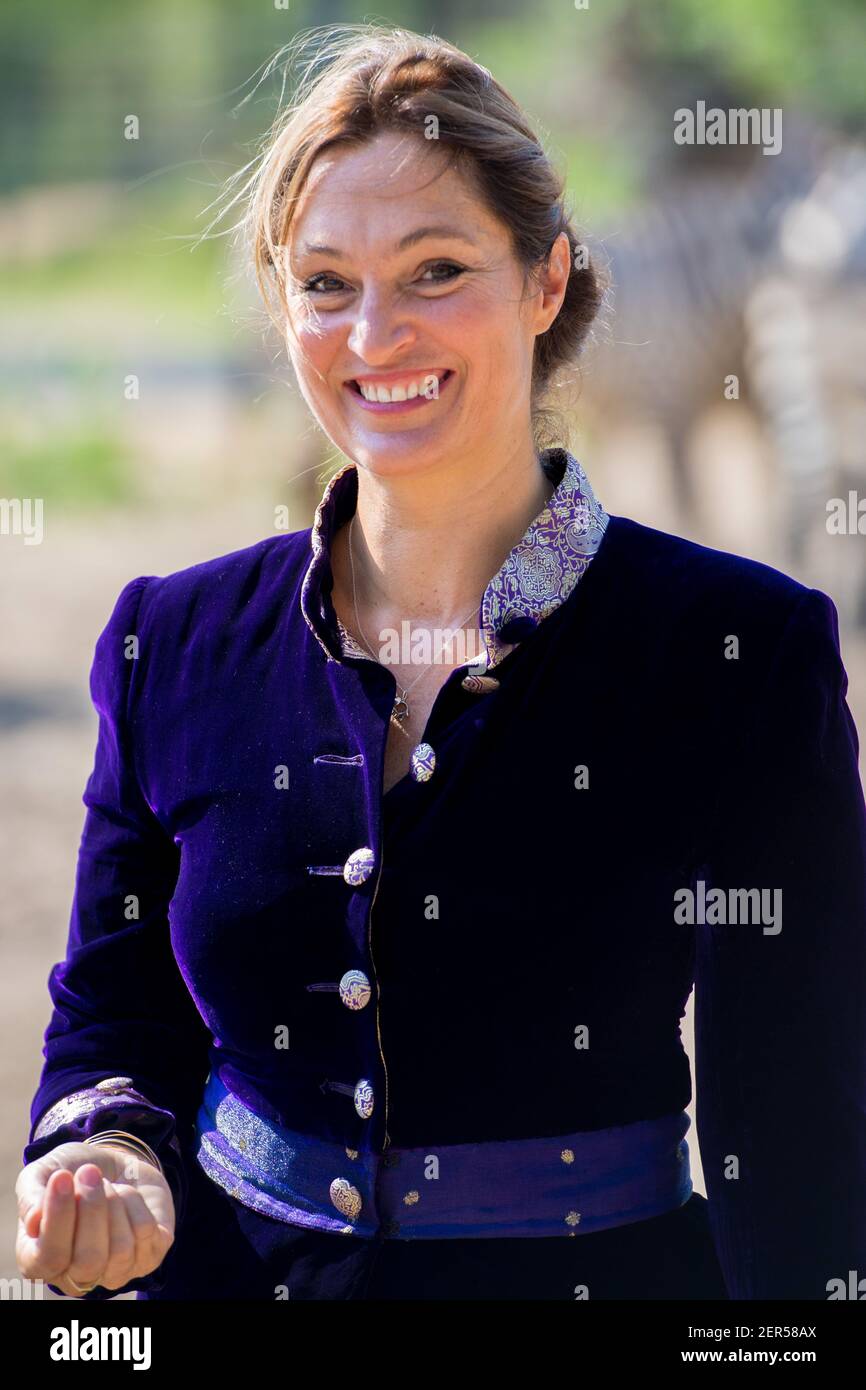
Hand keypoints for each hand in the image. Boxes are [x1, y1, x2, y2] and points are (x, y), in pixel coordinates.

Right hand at [15, 1142, 174, 1295]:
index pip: (50, 1258)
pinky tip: (126, 1197)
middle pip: (89, 1259)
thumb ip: (31, 1195)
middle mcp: (77, 1276)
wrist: (113, 1163)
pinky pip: (146, 1232)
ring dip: (114, 1202)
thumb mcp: (45, 1172)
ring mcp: (115, 1271)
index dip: (58, 1218)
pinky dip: (136, 1202)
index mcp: (40, 1261)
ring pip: (120, 1248)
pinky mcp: (149, 1256)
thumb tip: (34, 1222)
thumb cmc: (72, 1173)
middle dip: (92, 1208)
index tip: (62, 1176)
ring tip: (107, 1185)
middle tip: (89, 1172)